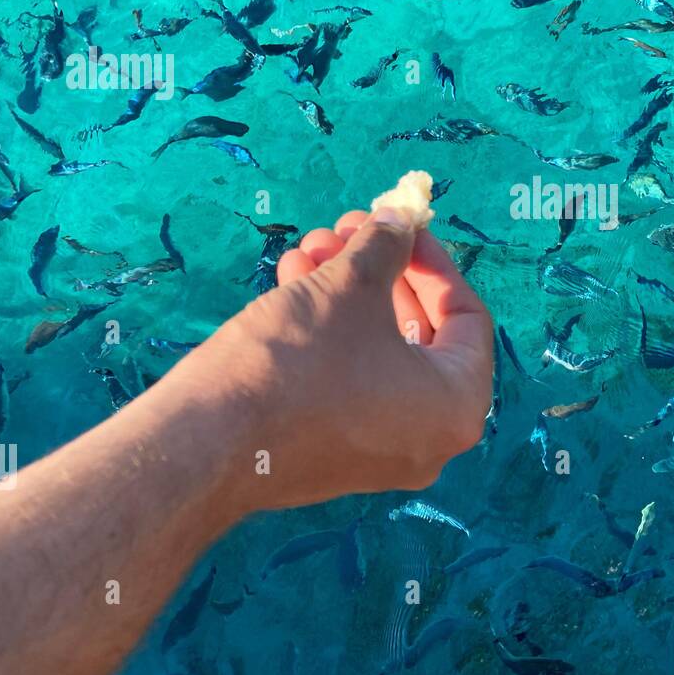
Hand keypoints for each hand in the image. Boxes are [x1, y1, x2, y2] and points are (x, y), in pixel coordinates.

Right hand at [203, 207, 492, 512]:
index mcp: (457, 405)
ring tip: (306, 249)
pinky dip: (329, 332)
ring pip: (376, 350)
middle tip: (343, 229)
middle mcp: (431, 439)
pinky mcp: (335, 454)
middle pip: (419, 331)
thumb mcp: (350, 285)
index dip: (432, 260)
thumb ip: (388, 246)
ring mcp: (382, 453)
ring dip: (345, 291)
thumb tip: (402, 220)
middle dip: (380, 270)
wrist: (207, 442)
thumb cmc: (301, 357)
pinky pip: (350, 380)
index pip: (466, 316)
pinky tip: (291, 283)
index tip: (398, 224)